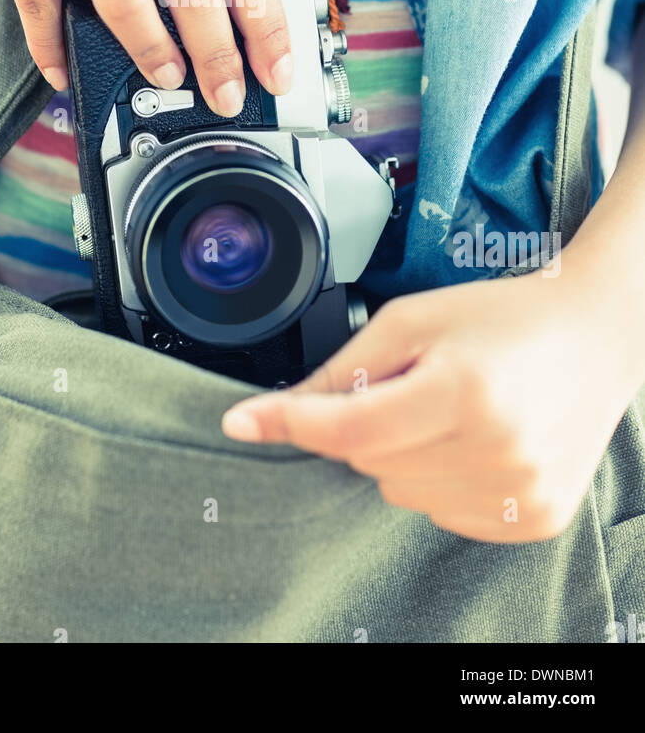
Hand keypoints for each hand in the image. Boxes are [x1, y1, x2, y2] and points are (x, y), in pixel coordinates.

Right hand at [0, 0, 291, 112]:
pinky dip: (57, 52)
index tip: (278, 68)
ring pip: (127, 7)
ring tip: (168, 79)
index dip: (267, 23)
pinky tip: (68, 71)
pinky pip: (43, 13)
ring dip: (153, 58)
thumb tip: (227, 10)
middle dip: (219, 59)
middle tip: (229, 96)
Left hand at [222, 258, 641, 541]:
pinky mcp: (534, 519)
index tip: (242, 420)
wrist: (595, 337)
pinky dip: (442, 478)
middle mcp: (497, 450)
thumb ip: (338, 372)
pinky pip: (441, 514)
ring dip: (407, 453)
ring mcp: (519, 493)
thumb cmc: (501, 317)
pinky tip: (476, 438)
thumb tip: (260, 415)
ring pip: (400, 491)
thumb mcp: (412, 320)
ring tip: (456, 406)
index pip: (350, 429)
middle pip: (369, 461)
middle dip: (372, 422)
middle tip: (419, 381)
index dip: (293, 422)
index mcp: (465, 390)